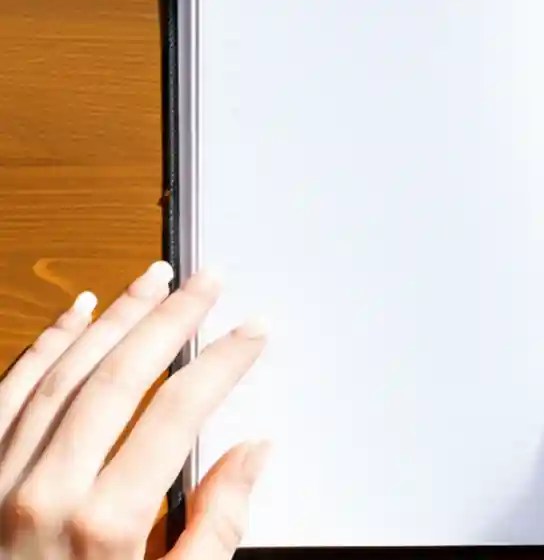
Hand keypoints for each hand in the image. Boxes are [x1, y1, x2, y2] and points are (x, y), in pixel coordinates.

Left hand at [0, 262, 266, 559]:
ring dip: (113, 317)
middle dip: (170, 318)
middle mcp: (45, 490)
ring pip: (60, 371)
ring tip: (153, 280)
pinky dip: (44, 346)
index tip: (252, 332)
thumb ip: (215, 529)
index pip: (178, 411)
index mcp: (106, 523)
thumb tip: (252, 455)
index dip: (222, 362)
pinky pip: (7, 391)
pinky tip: (76, 315)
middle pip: (119, 376)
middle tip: (207, 281)